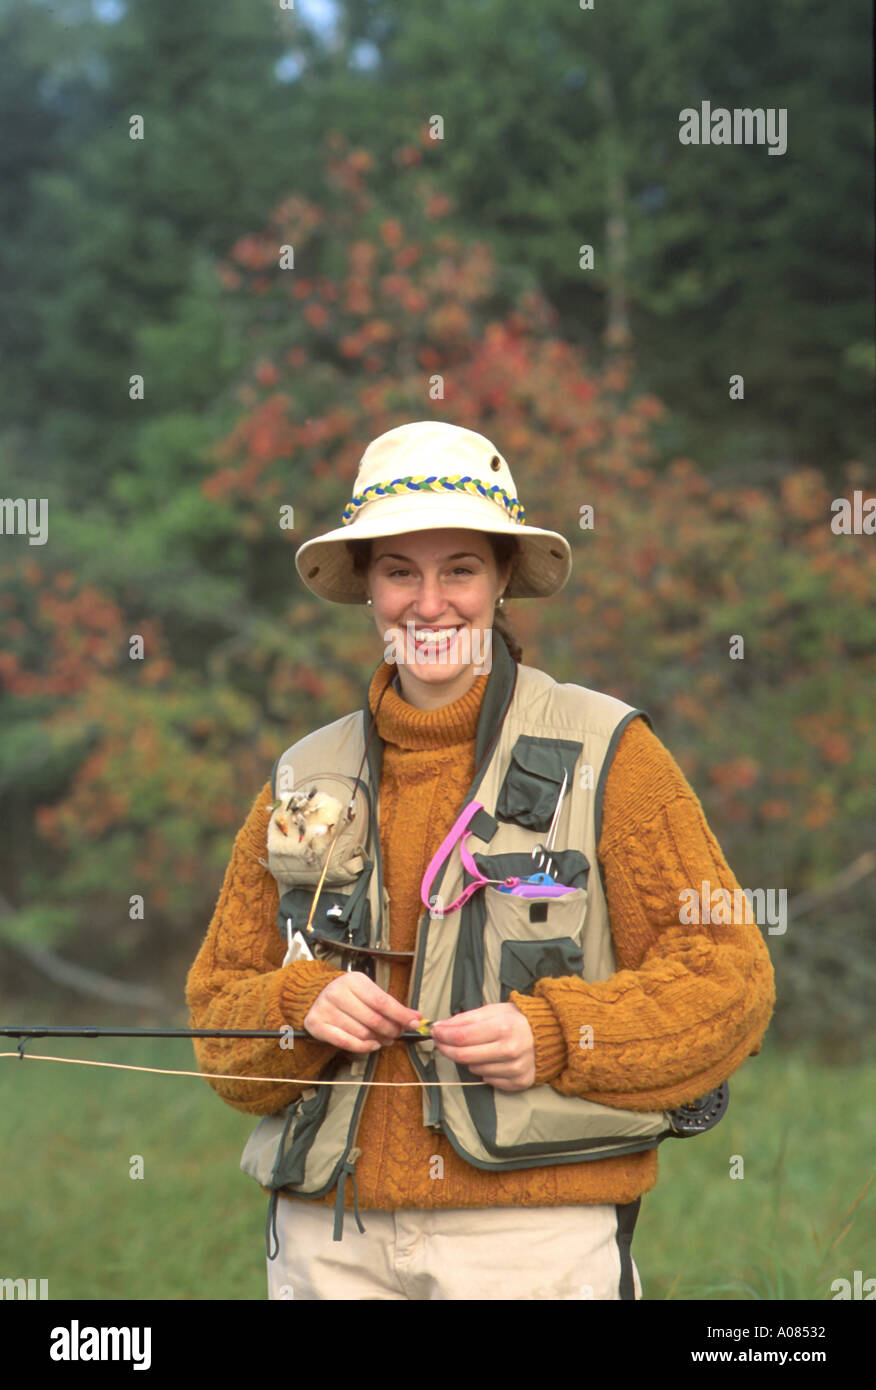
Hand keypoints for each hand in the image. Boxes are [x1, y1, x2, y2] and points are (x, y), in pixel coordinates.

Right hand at [303, 971, 422, 1052]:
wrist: (314, 995)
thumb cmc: (347, 995)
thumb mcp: (367, 991)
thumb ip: (390, 1004)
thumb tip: (415, 1017)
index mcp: (353, 981)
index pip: (382, 1001)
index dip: (400, 1014)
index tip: (414, 1022)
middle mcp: (337, 993)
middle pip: (373, 1019)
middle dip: (391, 1030)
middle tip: (397, 1033)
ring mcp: (326, 1009)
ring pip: (362, 1033)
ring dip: (379, 1040)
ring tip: (384, 1038)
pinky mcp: (317, 1025)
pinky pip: (346, 1042)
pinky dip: (364, 1047)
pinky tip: (373, 1045)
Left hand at [429, 1003, 535, 1091]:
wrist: (548, 1035)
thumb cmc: (516, 1020)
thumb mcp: (493, 1010)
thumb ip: (466, 1018)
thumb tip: (441, 1027)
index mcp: (504, 1027)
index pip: (462, 1036)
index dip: (443, 1035)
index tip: (434, 1031)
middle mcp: (511, 1050)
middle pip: (465, 1056)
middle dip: (446, 1049)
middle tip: (440, 1042)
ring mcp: (516, 1068)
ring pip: (475, 1069)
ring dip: (468, 1059)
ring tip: (475, 1048)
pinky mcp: (520, 1082)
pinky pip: (488, 1080)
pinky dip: (484, 1070)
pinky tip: (491, 1059)